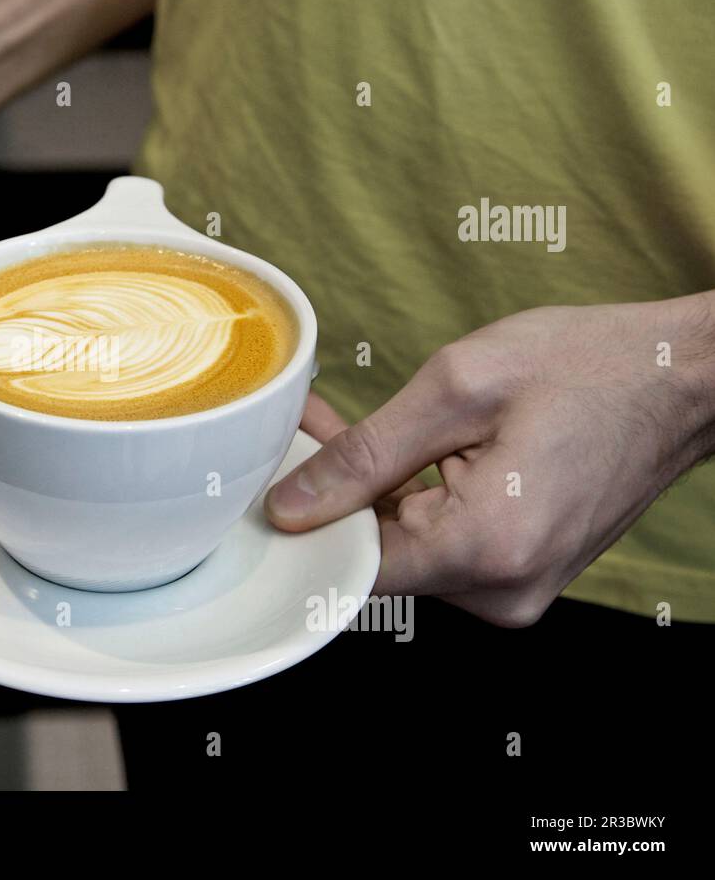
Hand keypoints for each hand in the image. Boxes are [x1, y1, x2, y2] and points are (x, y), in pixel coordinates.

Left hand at [267, 297, 714, 626]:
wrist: (681, 376)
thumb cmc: (588, 367)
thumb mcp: (458, 389)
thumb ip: (365, 457)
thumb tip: (290, 507)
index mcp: (486, 548)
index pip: (351, 567)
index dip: (306, 517)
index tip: (283, 467)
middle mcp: (503, 591)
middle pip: (376, 561)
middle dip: (336, 495)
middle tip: (315, 424)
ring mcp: (517, 590)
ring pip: (404, 555)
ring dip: (373, 496)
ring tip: (358, 427)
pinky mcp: (521, 574)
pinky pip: (441, 549)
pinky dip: (412, 504)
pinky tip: (406, 452)